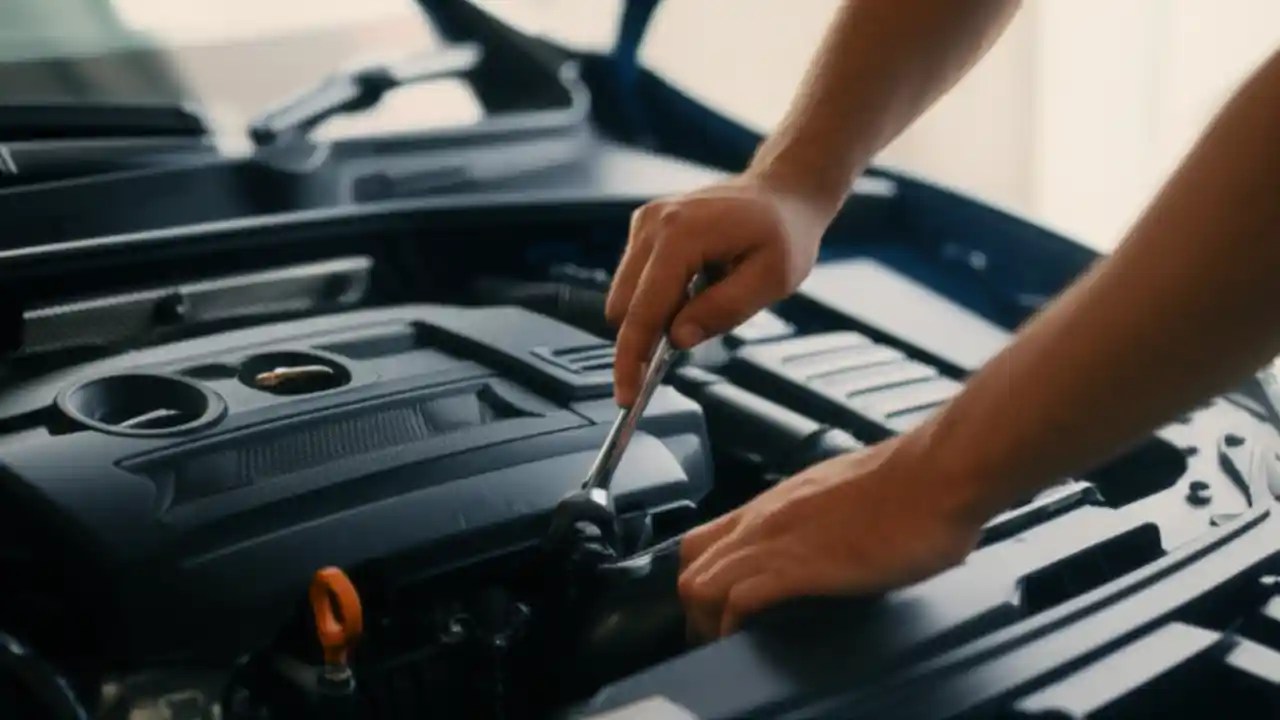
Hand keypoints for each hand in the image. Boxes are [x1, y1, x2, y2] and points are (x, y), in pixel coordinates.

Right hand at [605, 176, 833, 405]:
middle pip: (623, 305)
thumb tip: (678, 338)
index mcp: (681, 234)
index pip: (643, 309)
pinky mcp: (646, 226)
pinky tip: (692, 291)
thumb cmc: (784, 232)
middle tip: (678, 354)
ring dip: (652, 317)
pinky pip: (635, 278)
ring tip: (700, 307)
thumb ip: (723, 310)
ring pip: (624, 294)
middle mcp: (655, 223)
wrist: (782, 193)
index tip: (627, 394)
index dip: (633, 358)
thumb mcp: (771, 279)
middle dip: (641, 340)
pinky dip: (655, 298)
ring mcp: (647, 221)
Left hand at [677, 436, 983, 638]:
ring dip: (706, 622)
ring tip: (725, 647)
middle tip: (712, 638)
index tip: (711, 609)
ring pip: (700, 583)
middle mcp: (766, 518)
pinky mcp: (800, 566)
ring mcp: (778, 540)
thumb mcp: (847, 500)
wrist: (938, 475)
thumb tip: (830, 546)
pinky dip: (733, 626)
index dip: (699, 577)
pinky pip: (739, 599)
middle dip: (693, 608)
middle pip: (690, 563)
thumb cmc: (910, 486)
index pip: (705, 538)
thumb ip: (824, 522)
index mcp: (777, 503)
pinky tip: (748, 640)